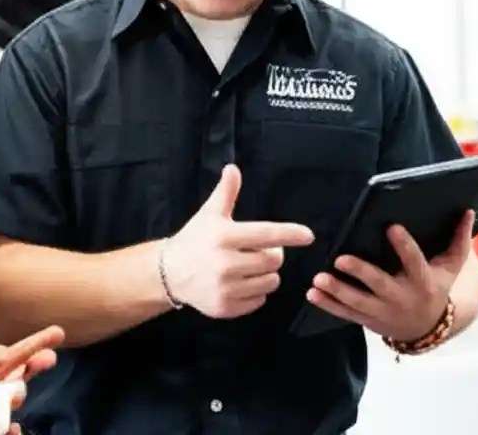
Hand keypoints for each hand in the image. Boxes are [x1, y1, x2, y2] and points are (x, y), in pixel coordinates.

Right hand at [161, 164, 314, 318]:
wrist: (169, 273)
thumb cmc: (195, 239)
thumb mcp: (209, 214)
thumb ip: (225, 193)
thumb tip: (233, 168)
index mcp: (224, 236)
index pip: (266, 234)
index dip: (290, 234)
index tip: (308, 235)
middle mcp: (225, 263)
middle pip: (273, 260)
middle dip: (273, 255)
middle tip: (258, 251)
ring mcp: (225, 288)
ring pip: (270, 282)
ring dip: (267, 274)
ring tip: (250, 268)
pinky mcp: (225, 307)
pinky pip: (259, 301)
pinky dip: (256, 293)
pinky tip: (241, 284)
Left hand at [307, 210, 474, 341]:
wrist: (429, 328)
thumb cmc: (437, 286)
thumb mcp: (451, 266)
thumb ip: (459, 239)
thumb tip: (469, 211)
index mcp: (424, 281)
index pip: (414, 261)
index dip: (404, 245)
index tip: (391, 227)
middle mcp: (402, 298)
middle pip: (380, 284)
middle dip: (360, 272)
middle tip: (340, 258)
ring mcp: (383, 312)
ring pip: (358, 302)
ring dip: (337, 291)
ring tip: (318, 279)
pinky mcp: (368, 321)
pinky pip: (345, 314)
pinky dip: (328, 305)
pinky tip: (311, 293)